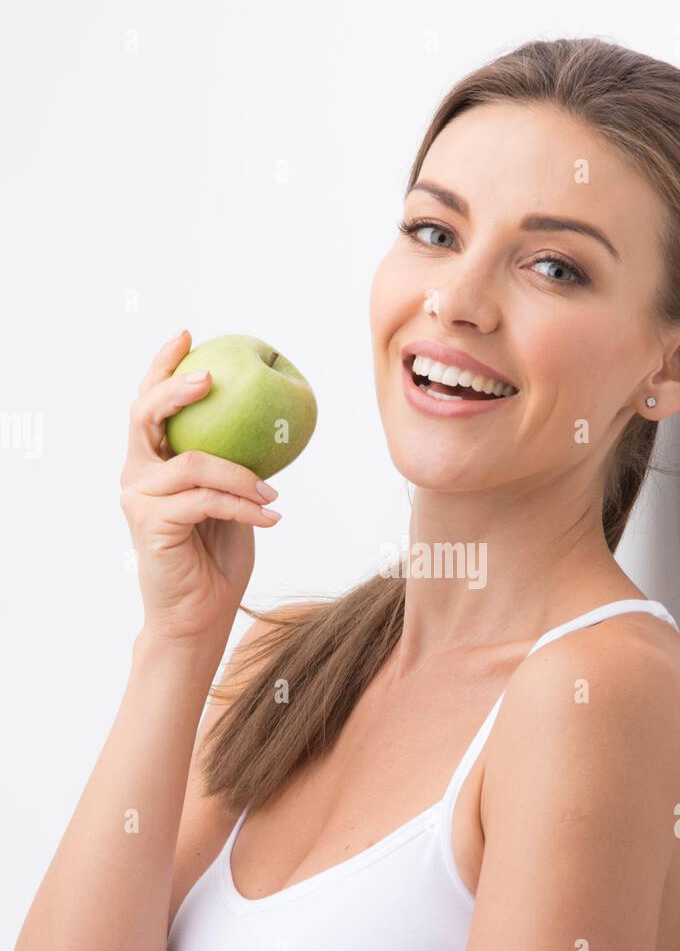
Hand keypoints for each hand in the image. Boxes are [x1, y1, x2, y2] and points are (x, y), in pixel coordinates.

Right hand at [119, 330, 282, 643]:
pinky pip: (204, 500)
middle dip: (175, 389)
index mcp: (152, 463)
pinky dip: (243, 506)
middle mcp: (136, 475)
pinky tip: (271, 516)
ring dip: (242, 476)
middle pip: (145, 416)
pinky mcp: (149, 523)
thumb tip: (270, 425)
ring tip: (272, 497)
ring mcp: (137, 499)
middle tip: (211, 378)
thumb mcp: (231, 501)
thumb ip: (233, 466)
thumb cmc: (217, 559)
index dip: (162, 366)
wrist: (199, 615)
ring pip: (192, 463)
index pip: (149, 406)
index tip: (188, 335)